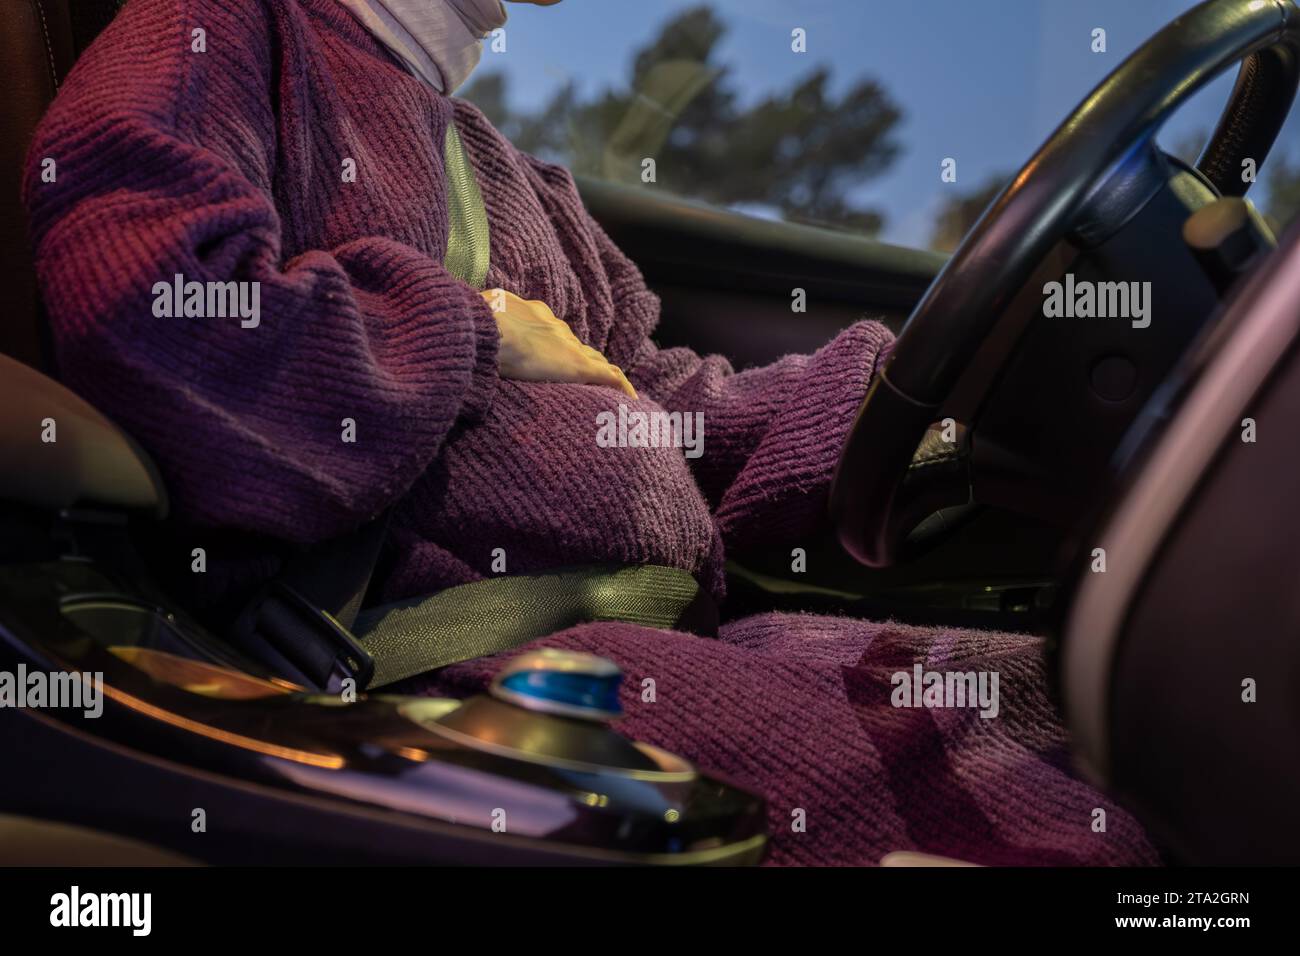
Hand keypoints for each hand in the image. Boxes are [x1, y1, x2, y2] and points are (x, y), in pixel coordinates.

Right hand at [482, 289, 636, 398]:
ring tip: (611, 392)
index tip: (557, 360)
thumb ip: (480, 328)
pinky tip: (631, 399)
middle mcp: (556, 329)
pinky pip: (610, 376)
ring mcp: (569, 347)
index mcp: (534, 315)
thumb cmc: (478, 328)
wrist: (491, 332)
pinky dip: (621, 387)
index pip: (554, 334)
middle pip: (578, 346)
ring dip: (603, 375)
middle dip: (584, 360)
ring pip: (596, 360)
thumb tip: (468, 338)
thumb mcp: (478, 322)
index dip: (558, 347)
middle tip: (589, 378)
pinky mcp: (579, 366)